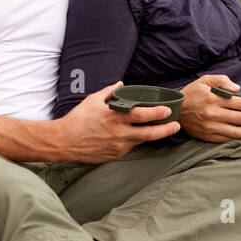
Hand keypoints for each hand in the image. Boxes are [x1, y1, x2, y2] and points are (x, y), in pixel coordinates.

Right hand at [55, 82, 179, 161]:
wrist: (64, 141)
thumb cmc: (78, 119)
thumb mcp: (93, 100)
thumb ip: (109, 92)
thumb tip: (120, 84)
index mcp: (115, 117)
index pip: (141, 114)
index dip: (157, 113)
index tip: (167, 110)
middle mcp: (119, 133)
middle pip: (148, 133)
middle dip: (165, 129)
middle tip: (176, 125)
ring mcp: (118, 146)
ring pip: (141, 141)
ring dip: (152, 135)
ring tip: (163, 130)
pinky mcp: (115, 155)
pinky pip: (129, 147)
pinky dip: (134, 141)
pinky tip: (136, 135)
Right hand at [177, 75, 240, 143]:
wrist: (175, 111)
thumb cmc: (192, 93)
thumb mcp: (205, 80)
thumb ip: (222, 81)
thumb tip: (238, 88)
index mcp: (213, 98)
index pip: (240, 103)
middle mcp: (212, 113)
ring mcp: (210, 127)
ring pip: (236, 131)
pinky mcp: (207, 136)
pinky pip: (226, 139)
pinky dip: (238, 138)